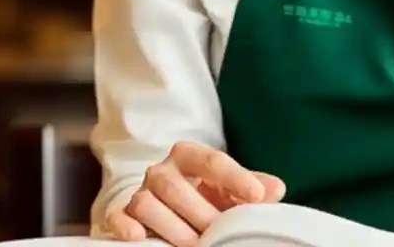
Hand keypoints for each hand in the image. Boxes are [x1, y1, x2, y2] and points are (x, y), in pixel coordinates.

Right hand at [107, 141, 286, 245]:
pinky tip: (138, 237)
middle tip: (219, 234)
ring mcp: (140, 191)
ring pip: (148, 203)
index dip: (235, 177)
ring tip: (194, 245)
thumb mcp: (228, 186)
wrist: (166, 201)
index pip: (212, 160)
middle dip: (200, 214)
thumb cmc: (203, 194)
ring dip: (173, 228)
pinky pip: (118, 216)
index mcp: (189, 156)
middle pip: (175, 186)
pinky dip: (125, 226)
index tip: (256, 195)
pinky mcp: (121, 212)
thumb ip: (252, 185)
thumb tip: (275, 189)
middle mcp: (162, 170)